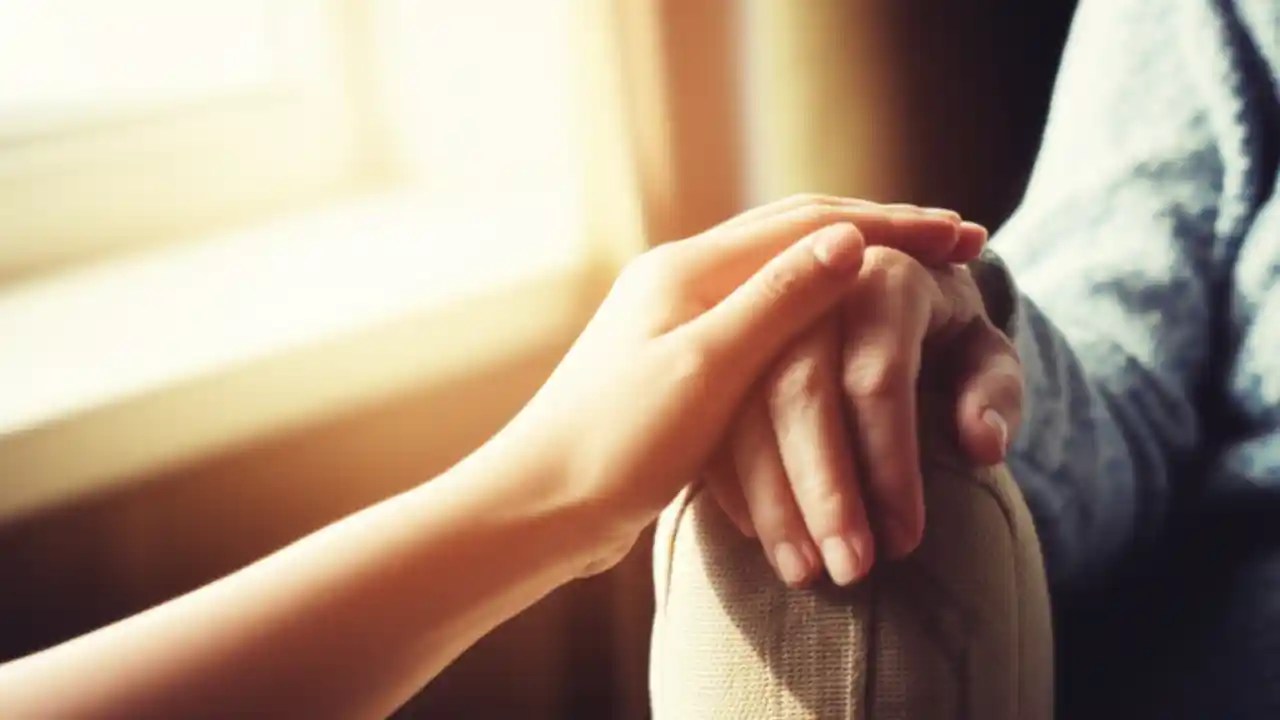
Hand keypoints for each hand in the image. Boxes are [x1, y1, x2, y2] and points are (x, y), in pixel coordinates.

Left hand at [498, 197, 975, 569]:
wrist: (539, 508)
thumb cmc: (616, 443)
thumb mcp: (705, 370)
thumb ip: (777, 302)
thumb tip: (851, 240)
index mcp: (689, 271)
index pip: (810, 226)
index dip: (893, 227)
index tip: (964, 236)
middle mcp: (683, 282)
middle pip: (798, 237)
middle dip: (880, 237)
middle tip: (956, 244)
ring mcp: (678, 322)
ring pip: (782, 279)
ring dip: (849, 274)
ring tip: (913, 275)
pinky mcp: (679, 366)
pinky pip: (764, 325)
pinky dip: (816, 321)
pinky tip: (843, 330)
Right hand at [707, 245, 1022, 586]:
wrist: (886, 294)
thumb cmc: (946, 337)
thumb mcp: (987, 356)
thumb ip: (994, 394)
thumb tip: (981, 444)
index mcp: (885, 274)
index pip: (878, 375)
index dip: (889, 463)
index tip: (904, 542)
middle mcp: (810, 282)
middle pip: (798, 388)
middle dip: (821, 489)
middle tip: (848, 572)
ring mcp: (757, 314)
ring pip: (745, 405)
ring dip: (771, 497)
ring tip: (802, 573)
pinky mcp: (724, 347)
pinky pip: (712, 414)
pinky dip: (732, 480)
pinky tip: (758, 536)